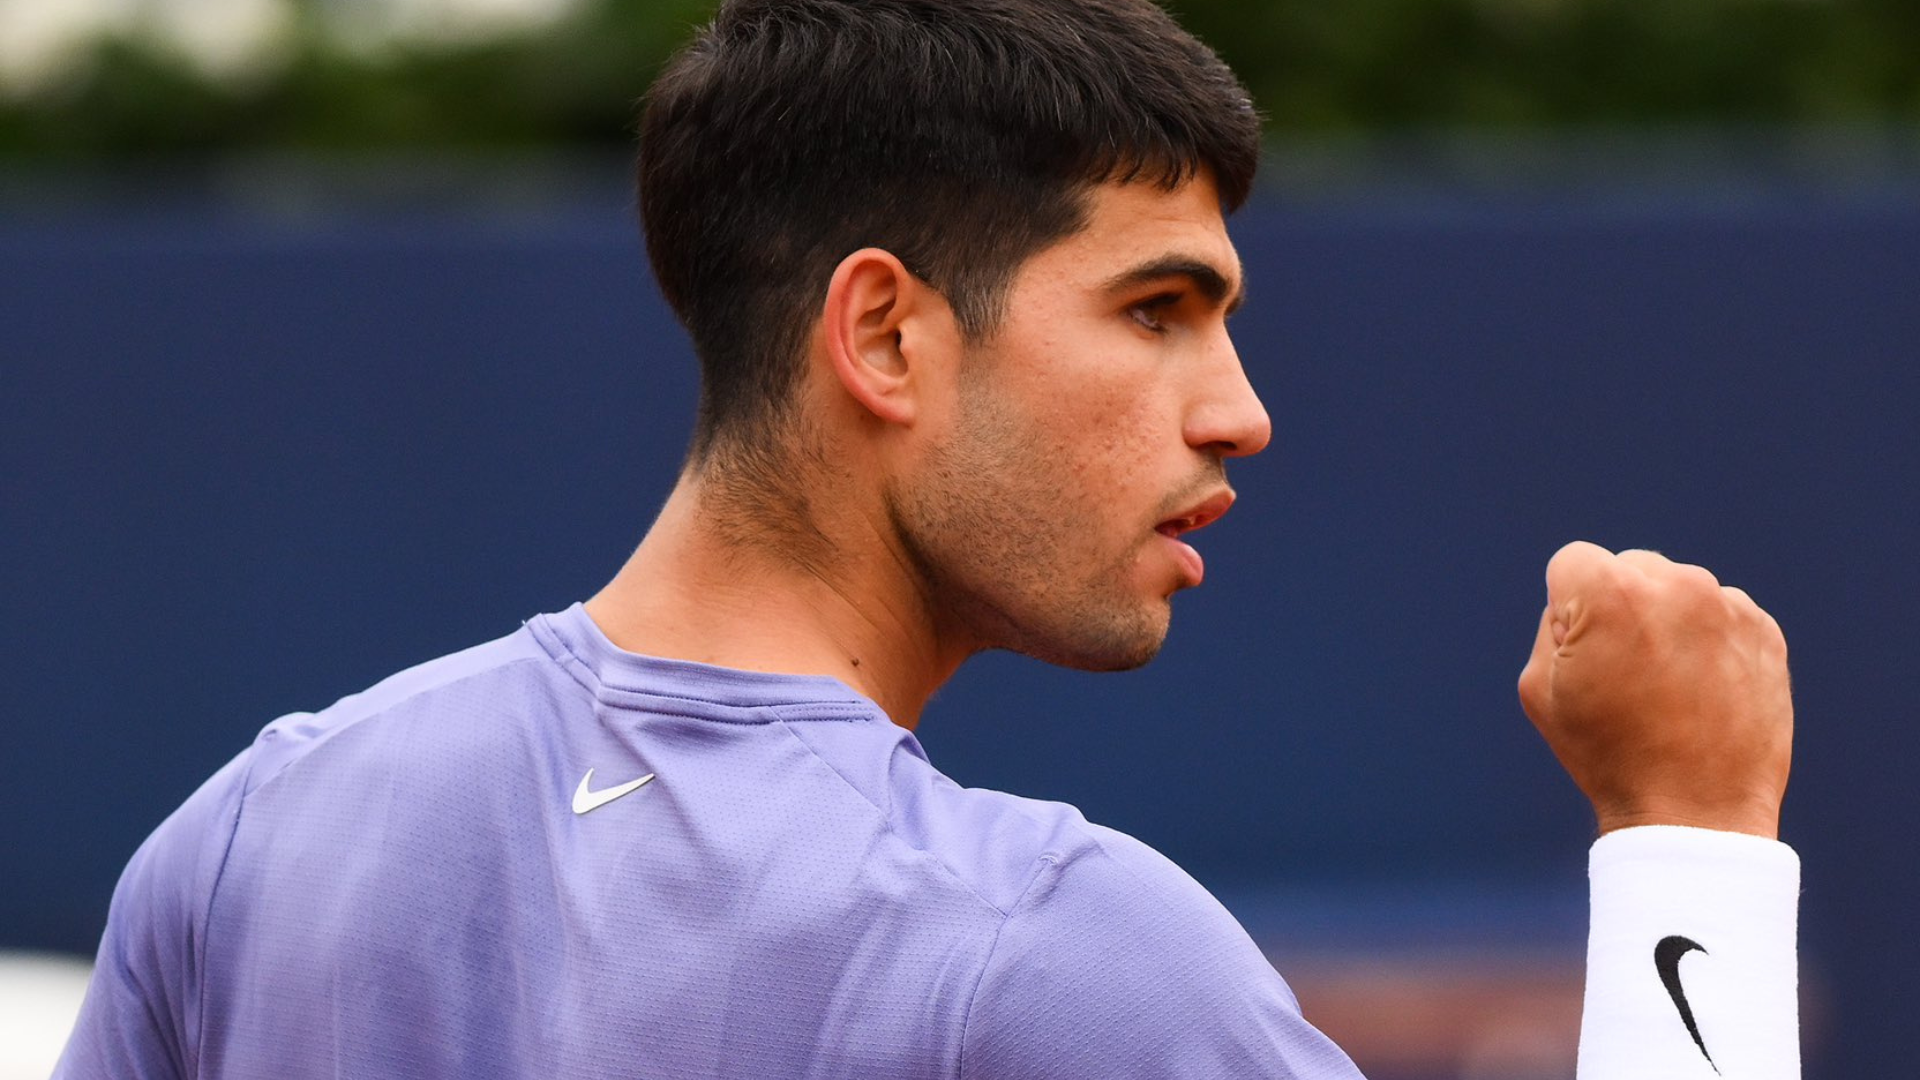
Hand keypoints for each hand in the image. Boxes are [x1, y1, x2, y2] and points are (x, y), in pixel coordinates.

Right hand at [1517, 541, 1792, 837]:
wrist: (1694, 811)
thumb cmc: (1608, 754)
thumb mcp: (1539, 687)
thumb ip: (1552, 625)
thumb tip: (1582, 602)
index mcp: (1611, 592)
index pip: (1573, 562)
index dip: (1566, 609)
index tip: (1584, 653)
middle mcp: (1676, 584)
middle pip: (1630, 568)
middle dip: (1620, 607)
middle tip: (1625, 673)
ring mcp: (1728, 606)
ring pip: (1678, 590)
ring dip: (1667, 622)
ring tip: (1669, 688)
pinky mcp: (1765, 632)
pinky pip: (1720, 615)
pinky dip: (1707, 641)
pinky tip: (1701, 690)